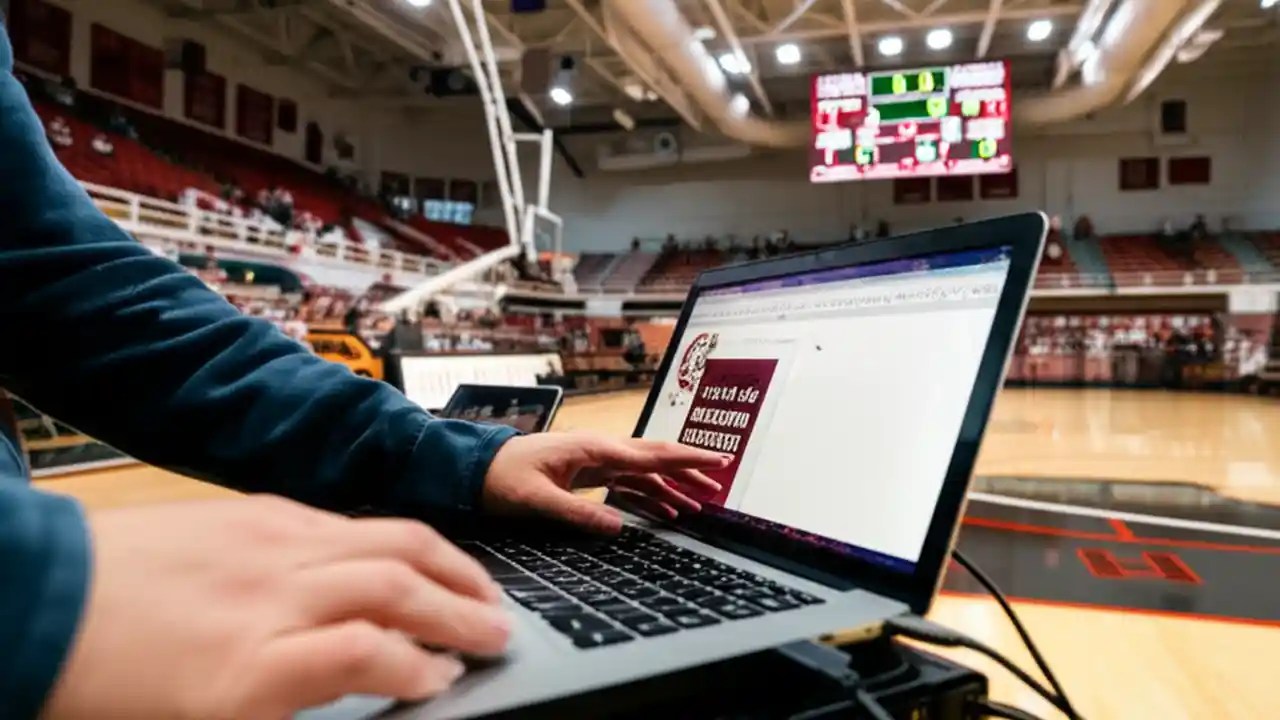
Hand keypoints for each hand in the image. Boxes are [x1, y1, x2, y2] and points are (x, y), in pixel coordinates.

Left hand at [44, 496, 510, 719]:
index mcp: (252, 666)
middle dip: (461, 611)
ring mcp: (265, 542)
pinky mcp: (254, 511)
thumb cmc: (103, 683)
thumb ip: (295, 703)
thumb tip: (368, 680)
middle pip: (396, 587)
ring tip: (477, 586)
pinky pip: (344, 519)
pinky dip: (391, 539)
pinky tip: (405, 555)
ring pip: (384, 539)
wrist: (37, 600)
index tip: (446, 683)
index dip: (427, 670)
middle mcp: (270, 594)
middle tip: (498, 632)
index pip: (374, 656)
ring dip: (445, 564)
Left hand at [482, 432, 729, 533]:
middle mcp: (599, 450)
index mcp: (593, 449)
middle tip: (719, 484)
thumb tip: (619, 525)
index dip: (687, 458)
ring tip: (700, 503)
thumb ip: (577, 512)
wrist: (474, 468)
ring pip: (645, 472)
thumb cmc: (501, 478)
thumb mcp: (536, 500)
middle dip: (689, 471)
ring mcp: (594, 461)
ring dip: (672, 486)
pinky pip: (628, 483)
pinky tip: (666, 509)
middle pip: (655, 459)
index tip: (718, 459)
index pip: (651, 454)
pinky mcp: (587, 473)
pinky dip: (650, 495)